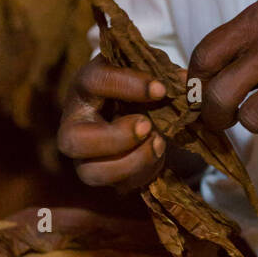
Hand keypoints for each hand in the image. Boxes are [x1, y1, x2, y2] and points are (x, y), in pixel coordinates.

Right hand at [57, 54, 171, 189]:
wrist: (134, 108)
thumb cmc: (135, 85)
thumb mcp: (144, 71)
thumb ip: (161, 71)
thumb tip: (183, 79)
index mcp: (85, 86)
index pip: (95, 81)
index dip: (128, 85)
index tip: (161, 89)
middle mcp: (75, 123)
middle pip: (73, 140)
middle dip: (115, 137)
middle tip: (147, 126)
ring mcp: (83, 155)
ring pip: (91, 172)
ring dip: (131, 162)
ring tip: (159, 142)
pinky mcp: (101, 175)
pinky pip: (118, 185)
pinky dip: (144, 173)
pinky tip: (158, 155)